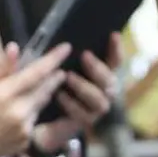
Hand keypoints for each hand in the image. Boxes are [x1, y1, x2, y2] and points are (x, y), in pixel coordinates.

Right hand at [0, 42, 72, 156]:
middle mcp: (19, 112)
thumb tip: (14, 48)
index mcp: (4, 95)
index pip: (35, 73)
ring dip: (37, 99)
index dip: (53, 59)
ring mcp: (24, 130)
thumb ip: (1, 69)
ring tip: (24, 96)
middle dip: (53, 80)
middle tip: (59, 72)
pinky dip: (27, 116)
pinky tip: (12, 118)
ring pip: (38, 107)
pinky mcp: (25, 143)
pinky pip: (31, 123)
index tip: (66, 47)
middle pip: (44, 90)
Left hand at [31, 32, 124, 155]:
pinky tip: (59, 95)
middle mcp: (104, 90)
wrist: (41, 119)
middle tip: (85, 55)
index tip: (113, 35)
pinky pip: (84, 114)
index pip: (114, 61)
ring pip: (100, 99)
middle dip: (97, 67)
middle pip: (110, 79)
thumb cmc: (50, 86)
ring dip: (84, 86)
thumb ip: (57, 55)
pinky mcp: (86, 122)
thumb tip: (63, 42)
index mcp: (100, 74)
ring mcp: (97, 107)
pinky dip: (72, 104)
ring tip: (68, 77)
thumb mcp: (52, 67)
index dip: (116, 48)